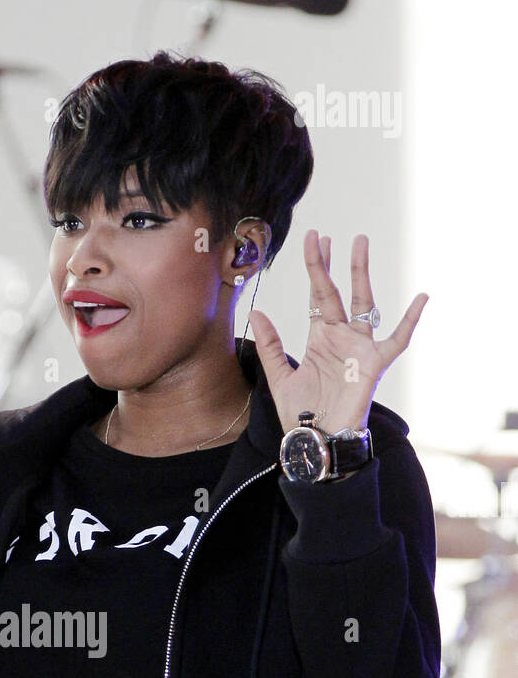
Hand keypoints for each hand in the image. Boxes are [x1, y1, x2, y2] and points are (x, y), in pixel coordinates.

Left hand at [248, 230, 427, 435]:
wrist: (317, 442)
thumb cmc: (300, 415)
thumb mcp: (278, 378)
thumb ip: (271, 345)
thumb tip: (256, 311)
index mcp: (319, 338)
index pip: (317, 295)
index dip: (316, 268)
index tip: (315, 240)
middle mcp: (340, 338)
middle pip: (337, 292)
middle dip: (333, 264)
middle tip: (329, 235)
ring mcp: (359, 348)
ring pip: (363, 303)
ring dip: (361, 274)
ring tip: (360, 244)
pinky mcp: (373, 364)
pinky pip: (397, 340)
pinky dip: (410, 320)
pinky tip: (421, 298)